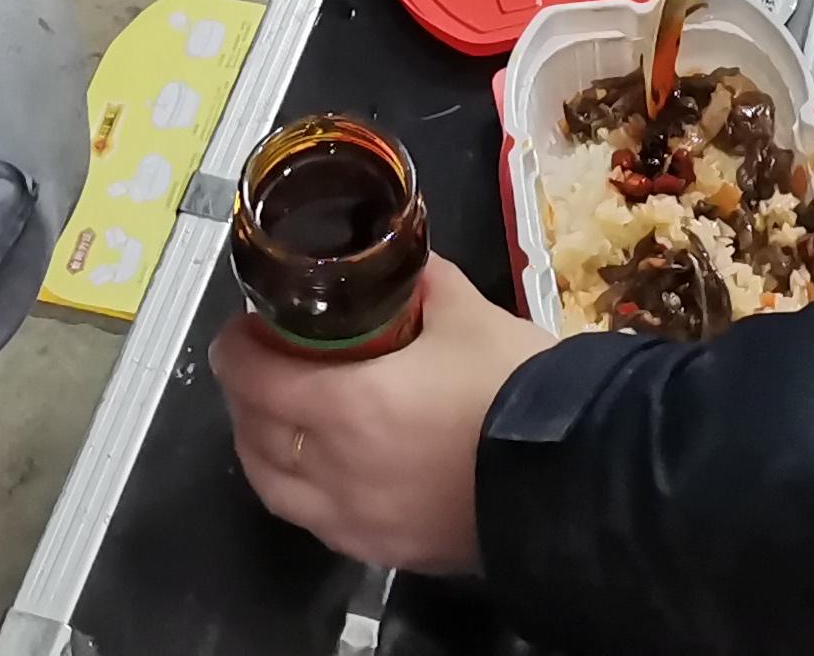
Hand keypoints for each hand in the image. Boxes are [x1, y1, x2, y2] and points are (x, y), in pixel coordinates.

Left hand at [214, 258, 550, 577]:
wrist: (578, 475)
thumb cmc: (515, 389)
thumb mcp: (467, 313)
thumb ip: (421, 282)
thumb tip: (402, 261)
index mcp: (348, 406)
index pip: (256, 381)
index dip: (235, 352)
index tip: (239, 333)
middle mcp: (337, 473)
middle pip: (254, 436)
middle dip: (245, 396)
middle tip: (261, 364)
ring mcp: (358, 523)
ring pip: (274, 489)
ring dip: (262, 449)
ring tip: (279, 419)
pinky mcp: (386, 552)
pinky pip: (317, 523)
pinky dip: (301, 492)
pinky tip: (322, 468)